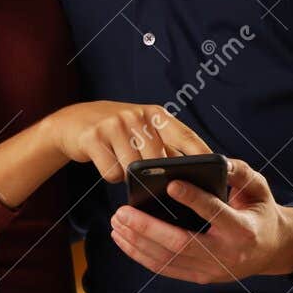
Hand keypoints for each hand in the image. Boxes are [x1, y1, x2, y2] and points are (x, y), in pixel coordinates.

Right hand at [44, 101, 208, 183]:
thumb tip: (191, 177)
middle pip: (159, 160)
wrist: (74, 122)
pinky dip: (111, 174)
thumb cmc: (118, 131)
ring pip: (133, 169)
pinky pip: (112, 172)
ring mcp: (115, 124)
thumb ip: (166, 147)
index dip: (203, 157)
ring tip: (120, 161)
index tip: (218, 173)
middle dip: (156, 176)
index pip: (187, 137)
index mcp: (156, 114)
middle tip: (148, 178)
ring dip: (129, 175)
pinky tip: (105, 160)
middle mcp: (137, 115)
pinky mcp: (94, 137)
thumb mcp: (144, 130)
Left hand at [109, 158, 292, 282]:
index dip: (194, 200)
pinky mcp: (200, 277)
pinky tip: (124, 240)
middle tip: (122, 211)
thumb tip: (218, 160)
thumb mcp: (260, 188)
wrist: (273, 250)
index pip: (216, 213)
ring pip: (168, 260)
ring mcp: (212, 270)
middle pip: (181, 244)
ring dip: (138, 242)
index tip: (170, 184)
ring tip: (117, 223)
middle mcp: (227, 254)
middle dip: (148, 228)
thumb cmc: (261, 212)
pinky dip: (142, 255)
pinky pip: (166, 269)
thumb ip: (240, 173)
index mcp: (244, 230)